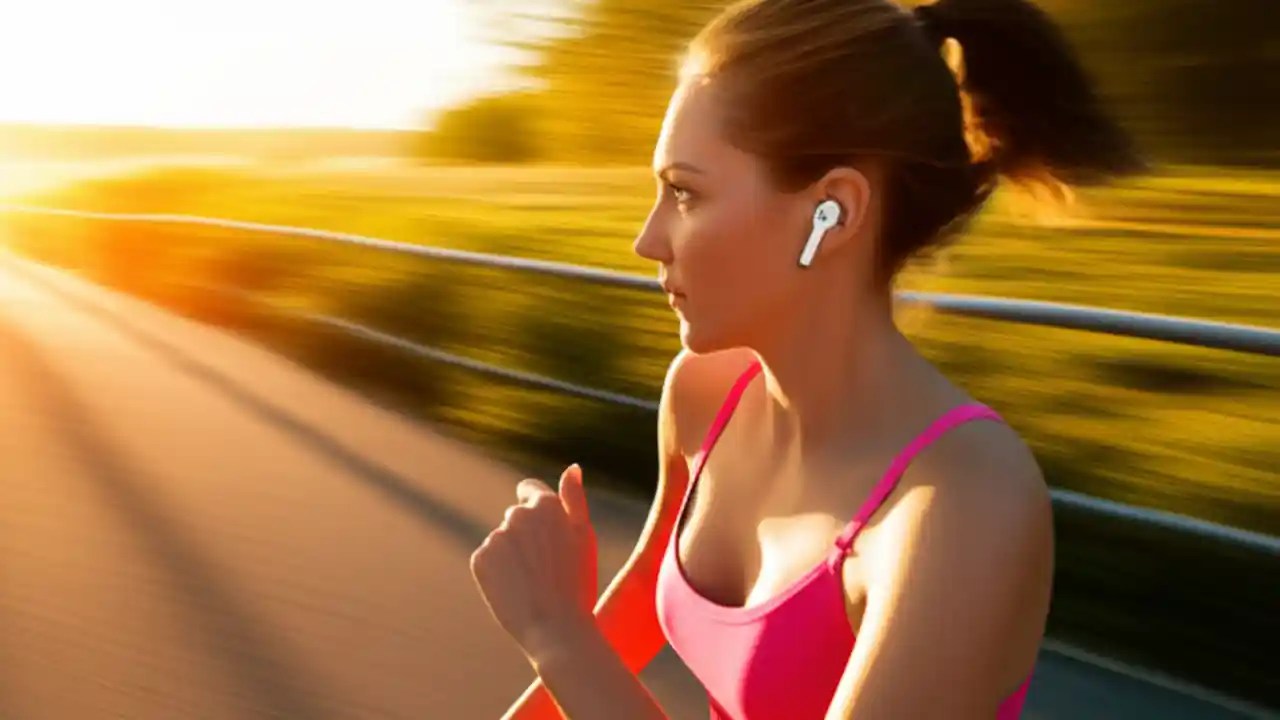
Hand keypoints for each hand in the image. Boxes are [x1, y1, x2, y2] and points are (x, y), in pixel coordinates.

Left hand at [470, 463, 599, 662]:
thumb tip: (572, 467)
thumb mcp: (584, 537)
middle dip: (527, 535)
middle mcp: (517, 516)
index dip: (540, 512)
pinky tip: (515, 588)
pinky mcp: (479, 560)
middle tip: (546, 567)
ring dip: (513, 554)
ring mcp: (496, 538)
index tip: (547, 536)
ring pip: (502, 540)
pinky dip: (498, 571)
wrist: (556, 629)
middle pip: (516, 516)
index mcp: (545, 505)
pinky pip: (488, 558)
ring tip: (532, 581)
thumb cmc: (577, 583)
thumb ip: (575, 498)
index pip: (529, 490)